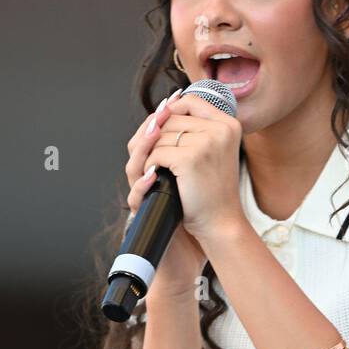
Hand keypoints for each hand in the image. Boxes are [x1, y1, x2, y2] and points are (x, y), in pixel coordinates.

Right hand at [124, 91, 207, 303]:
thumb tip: (217, 121)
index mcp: (162, 167)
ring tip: (155, 133)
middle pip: (138, 145)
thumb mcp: (207, 178)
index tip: (176, 101)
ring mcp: (145, 197)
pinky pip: (136, 196)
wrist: (201, 248)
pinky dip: (142, 185)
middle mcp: (149, 179)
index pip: (153, 135)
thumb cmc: (204, 216)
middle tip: (162, 112)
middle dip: (149, 127)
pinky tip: (152, 173)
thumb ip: (205, 153)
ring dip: (142, 148)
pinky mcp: (145, 215)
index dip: (161, 118)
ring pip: (132, 166)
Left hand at [141, 92, 245, 254]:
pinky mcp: (190, 158)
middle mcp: (220, 130)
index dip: (170, 111)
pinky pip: (156, 152)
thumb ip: (194, 128)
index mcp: (229, 125)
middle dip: (154, 137)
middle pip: (170, 118)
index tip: (161, 128)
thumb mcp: (211, 152)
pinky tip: (157, 177)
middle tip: (154, 158)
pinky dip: (150, 166)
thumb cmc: (212, 192)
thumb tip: (164, 105)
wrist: (219, 222)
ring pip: (160, 136)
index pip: (190, 102)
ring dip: (151, 154)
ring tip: (159, 170)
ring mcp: (206, 143)